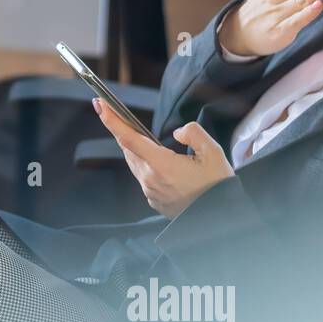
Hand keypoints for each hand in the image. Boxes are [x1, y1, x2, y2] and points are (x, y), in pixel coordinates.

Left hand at [95, 99, 233, 218]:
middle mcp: (150, 180)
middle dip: (121, 130)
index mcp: (162, 166)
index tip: (100, 105)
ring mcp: (150, 192)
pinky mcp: (154, 200)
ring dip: (134, 148)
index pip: (129, 139)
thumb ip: (193, 133)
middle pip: (128, 149)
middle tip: (115, 113)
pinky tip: (157, 161)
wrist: (222, 216)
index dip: (112, 121)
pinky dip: (146, 166)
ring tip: (138, 134)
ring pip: (135, 163)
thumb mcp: (213, 152)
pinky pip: (144, 178)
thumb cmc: (218, 186)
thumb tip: (177, 132)